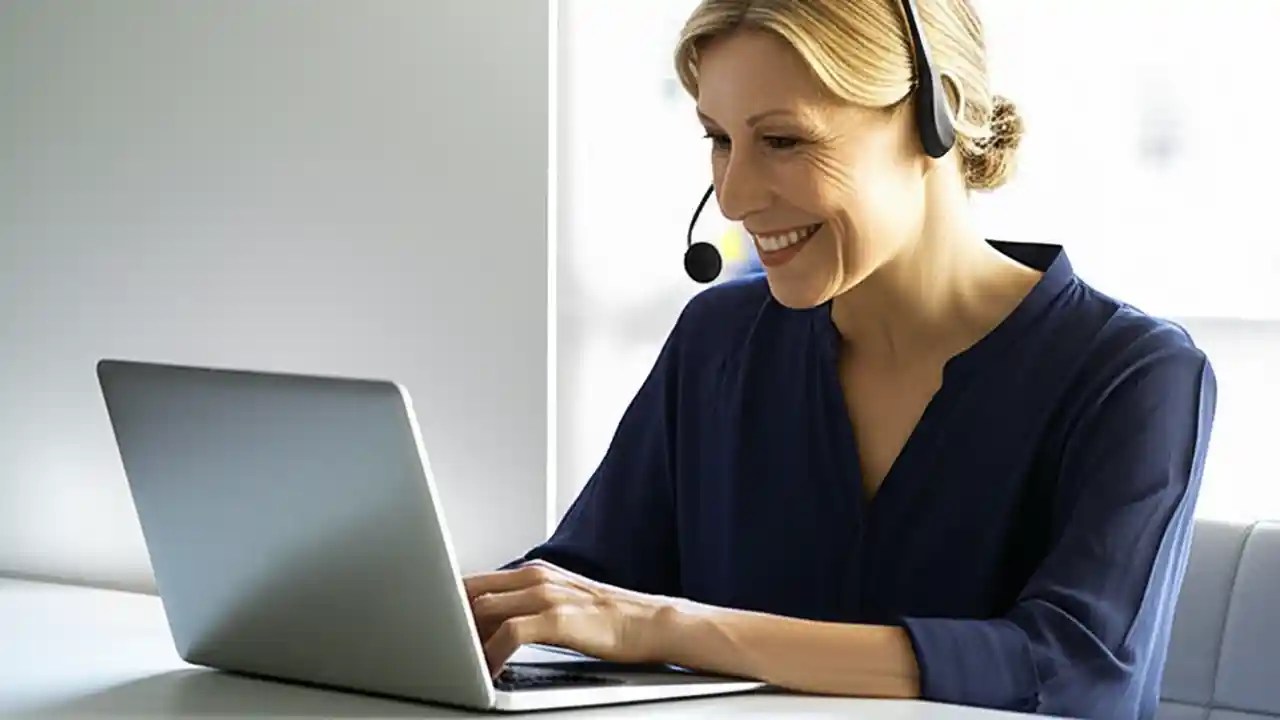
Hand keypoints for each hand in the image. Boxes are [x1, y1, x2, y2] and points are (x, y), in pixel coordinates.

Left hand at [462, 560, 669, 677]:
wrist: (649, 622)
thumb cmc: (606, 619)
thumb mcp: (559, 602)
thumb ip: (525, 604)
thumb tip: (487, 623)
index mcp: (533, 572)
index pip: (474, 581)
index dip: (450, 605)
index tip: (439, 629)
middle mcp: (536, 576)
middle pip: (470, 591)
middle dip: (451, 621)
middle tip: (444, 649)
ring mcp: (546, 595)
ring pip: (483, 608)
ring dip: (466, 639)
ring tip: (460, 661)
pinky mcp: (558, 618)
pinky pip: (508, 634)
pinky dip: (492, 653)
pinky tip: (490, 670)